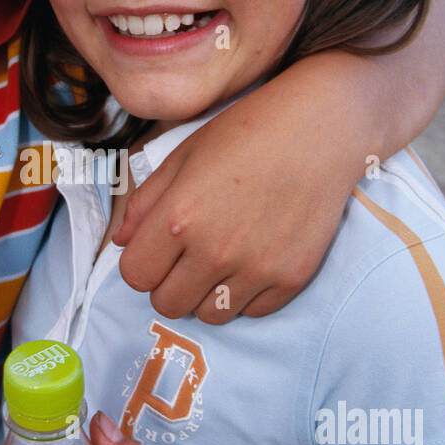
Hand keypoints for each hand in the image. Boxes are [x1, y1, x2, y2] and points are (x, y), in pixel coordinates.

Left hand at [114, 73, 354, 322]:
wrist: (321, 128)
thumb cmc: (248, 132)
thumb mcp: (184, 155)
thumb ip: (146, 202)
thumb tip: (122, 242)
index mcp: (179, 217)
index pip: (135, 276)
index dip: (142, 263)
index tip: (157, 250)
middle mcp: (214, 251)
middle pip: (167, 305)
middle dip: (169, 284)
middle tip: (187, 258)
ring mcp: (256, 269)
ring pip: (209, 316)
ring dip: (207, 294)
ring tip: (221, 261)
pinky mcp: (291, 278)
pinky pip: (252, 312)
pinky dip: (246, 294)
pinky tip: (253, 260)